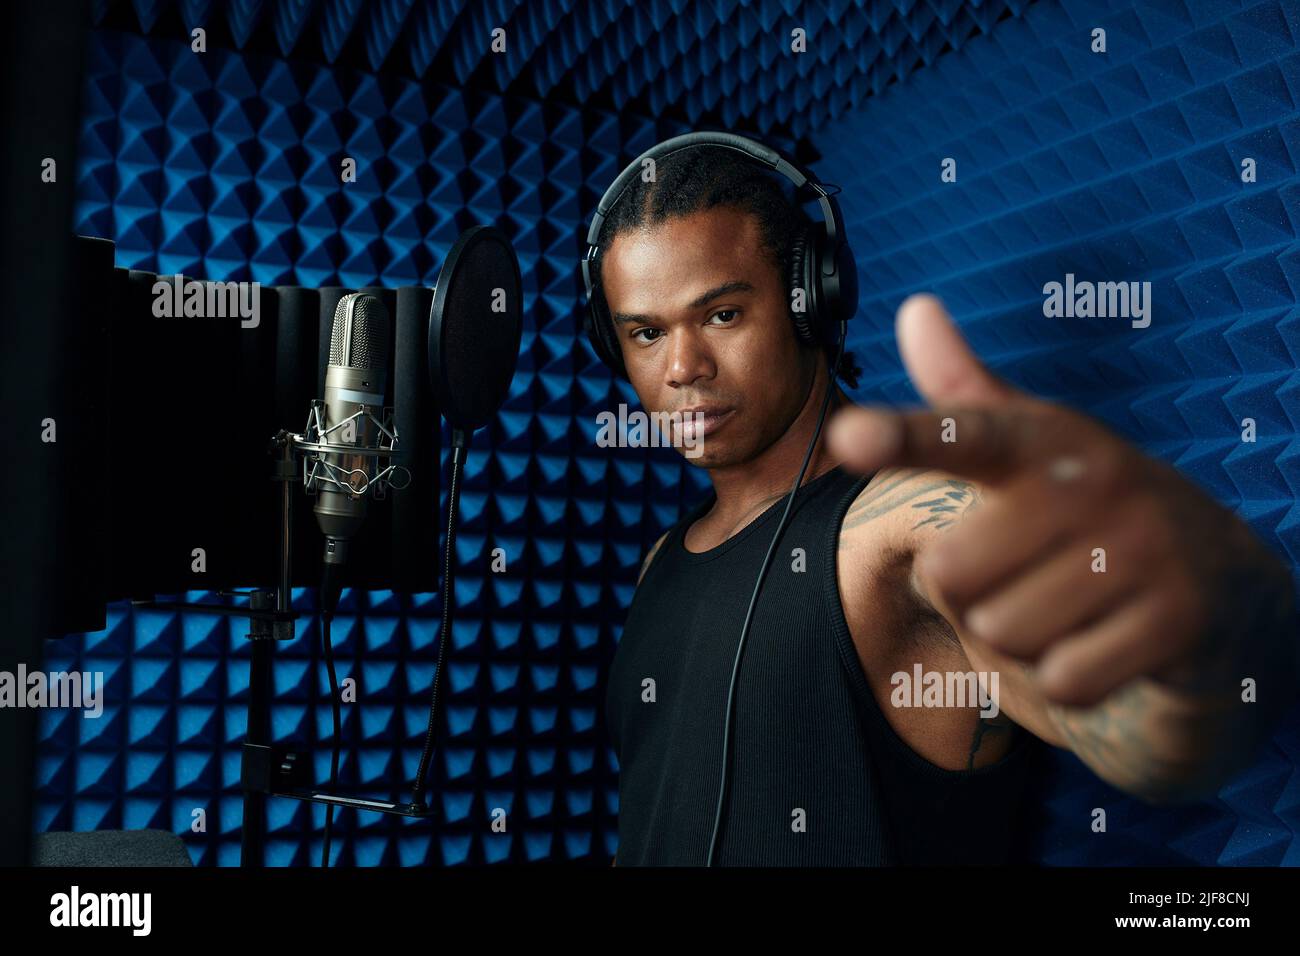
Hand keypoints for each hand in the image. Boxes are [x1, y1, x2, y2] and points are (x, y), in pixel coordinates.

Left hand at [826, 294, 1287, 708]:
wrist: (1226, 581)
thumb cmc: (1094, 509)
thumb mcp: (1031, 446)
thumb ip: (962, 395)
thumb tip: (914, 309)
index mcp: (1045, 439)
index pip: (965, 435)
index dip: (904, 438)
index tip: (849, 436)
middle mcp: (1096, 483)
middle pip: (950, 573)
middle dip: (975, 596)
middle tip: (1030, 575)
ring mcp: (1145, 549)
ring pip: (1002, 632)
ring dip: (1024, 641)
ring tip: (1073, 608)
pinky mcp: (1177, 619)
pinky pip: (1062, 680)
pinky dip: (1071, 680)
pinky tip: (1107, 645)